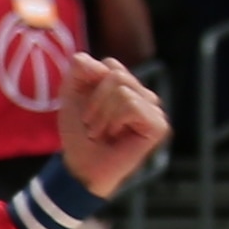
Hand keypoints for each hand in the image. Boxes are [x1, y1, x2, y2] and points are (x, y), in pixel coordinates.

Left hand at [57, 58, 169, 198]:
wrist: (81, 165)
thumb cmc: (79, 132)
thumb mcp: (70, 94)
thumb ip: (79, 68)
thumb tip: (99, 63)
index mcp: (126, 86)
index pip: (110, 64)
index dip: (89, 84)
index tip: (85, 108)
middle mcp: (143, 95)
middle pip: (116, 74)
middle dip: (94, 100)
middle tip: (93, 123)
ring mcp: (154, 109)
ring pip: (122, 90)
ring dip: (102, 114)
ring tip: (102, 132)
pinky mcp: (159, 125)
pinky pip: (131, 105)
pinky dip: (114, 120)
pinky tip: (115, 135)